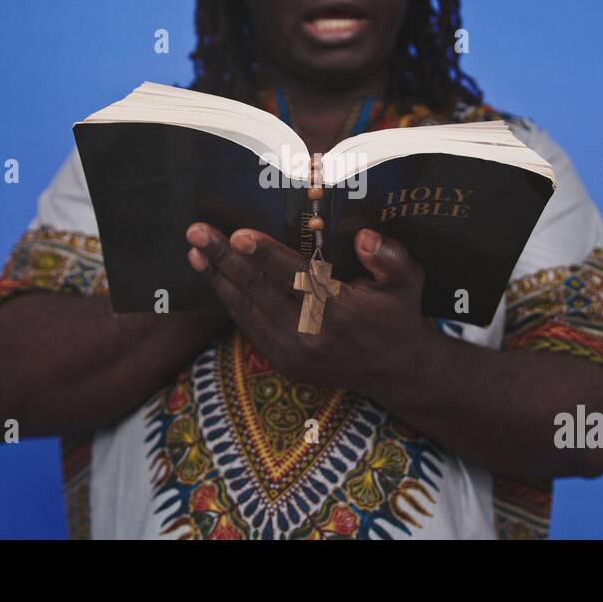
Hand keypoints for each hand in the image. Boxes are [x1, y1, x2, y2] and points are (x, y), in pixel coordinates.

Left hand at [185, 221, 431, 392]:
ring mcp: (293, 350)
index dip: (266, 254)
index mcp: (340, 310)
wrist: (394, 370)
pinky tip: (213, 275)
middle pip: (260, 289)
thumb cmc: (397, 315)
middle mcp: (311, 333)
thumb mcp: (407, 282)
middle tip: (196, 232)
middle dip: (224, 258)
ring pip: (247, 308)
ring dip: (218, 277)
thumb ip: (390, 257)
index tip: (239, 235)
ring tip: (194, 250)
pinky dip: (229, 299)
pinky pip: (249, 325)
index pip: (296, 276)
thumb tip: (363, 237)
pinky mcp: (282, 360)